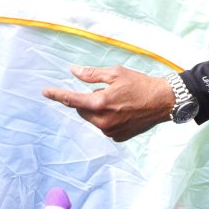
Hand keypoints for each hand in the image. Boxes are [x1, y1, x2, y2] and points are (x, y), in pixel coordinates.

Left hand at [42, 65, 174, 141]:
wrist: (162, 101)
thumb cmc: (140, 84)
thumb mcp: (115, 73)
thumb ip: (91, 74)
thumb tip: (73, 71)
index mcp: (100, 103)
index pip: (71, 100)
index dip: (57, 95)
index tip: (45, 92)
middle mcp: (102, 121)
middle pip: (82, 109)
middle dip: (87, 99)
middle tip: (106, 90)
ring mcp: (110, 132)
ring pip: (93, 118)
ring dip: (97, 109)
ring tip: (117, 100)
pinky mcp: (118, 137)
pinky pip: (104, 126)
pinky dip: (107, 117)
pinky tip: (122, 110)